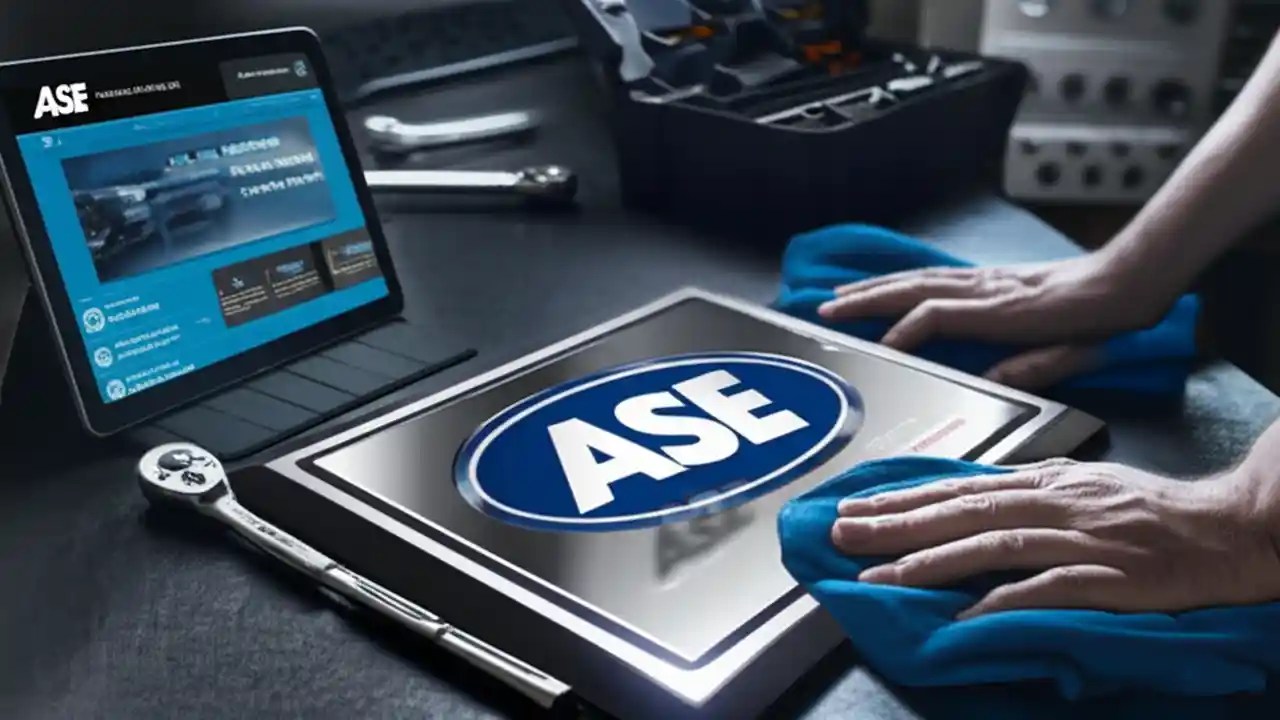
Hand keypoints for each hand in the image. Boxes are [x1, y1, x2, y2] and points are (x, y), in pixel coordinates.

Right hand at [816, 254, 1160, 390]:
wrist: (1128, 279)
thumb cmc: (1101, 321)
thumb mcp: (1071, 353)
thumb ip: (1029, 367)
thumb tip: (987, 384)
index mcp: (1000, 311)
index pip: (934, 317)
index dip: (902, 333)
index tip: (877, 353)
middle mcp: (985, 289)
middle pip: (911, 290)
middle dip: (864, 301)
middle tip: (824, 312)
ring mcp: (983, 280)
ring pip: (916, 279)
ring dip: (873, 287)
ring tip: (839, 296)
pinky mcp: (988, 278)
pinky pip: (932, 276)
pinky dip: (900, 280)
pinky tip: (886, 285)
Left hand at [831, 459, 1279, 618]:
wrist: (1228, 528)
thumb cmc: (1152, 510)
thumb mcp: (1080, 487)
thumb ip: (1024, 496)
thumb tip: (966, 504)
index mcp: (1044, 481)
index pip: (957, 487)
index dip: (902, 498)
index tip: (854, 505)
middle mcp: (1054, 503)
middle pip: (960, 510)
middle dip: (895, 524)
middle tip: (842, 533)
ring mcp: (1081, 539)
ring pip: (993, 544)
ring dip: (932, 560)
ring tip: (882, 574)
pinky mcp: (1110, 578)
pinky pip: (1049, 589)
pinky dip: (1005, 600)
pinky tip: (967, 616)